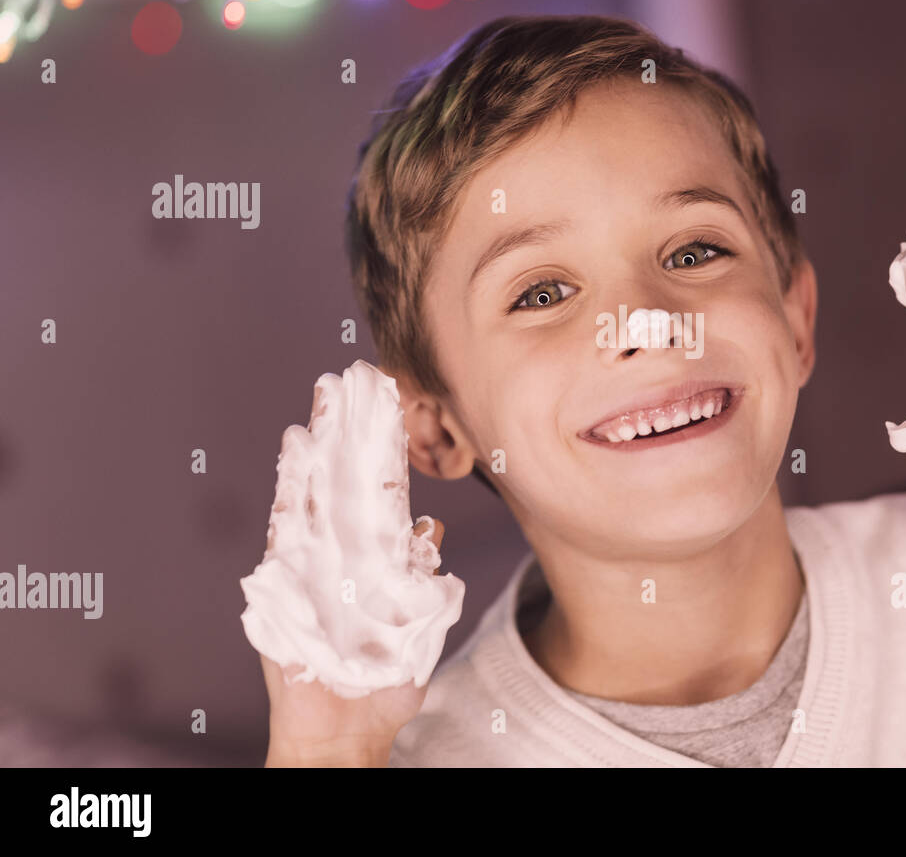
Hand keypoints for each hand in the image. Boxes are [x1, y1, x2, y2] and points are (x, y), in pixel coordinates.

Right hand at [243, 361, 464, 765]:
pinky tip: (296, 445)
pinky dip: (294, 483)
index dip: (387, 440)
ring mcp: (313, 558)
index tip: (392, 394)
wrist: (344, 724)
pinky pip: (290, 522)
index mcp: (375, 552)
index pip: (381, 485)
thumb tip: (430, 525)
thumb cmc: (383, 674)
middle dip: (354, 423)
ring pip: (321, 486)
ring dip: (326, 438)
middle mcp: (343, 547)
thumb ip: (422, 572)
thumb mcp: (418, 620)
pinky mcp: (285, 578)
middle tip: (357, 371)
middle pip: (349, 474)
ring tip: (328, 393)